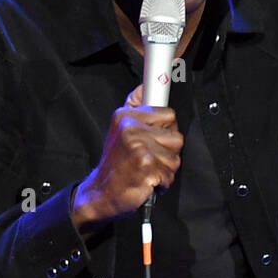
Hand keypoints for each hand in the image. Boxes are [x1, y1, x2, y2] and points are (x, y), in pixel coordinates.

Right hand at [71, 83, 183, 230]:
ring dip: (165, 169)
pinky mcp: (146, 168)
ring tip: (147, 170)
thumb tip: (146, 85)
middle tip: (149, 158)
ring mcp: (139, 148)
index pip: (168, 114)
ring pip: (175, 158)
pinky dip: (162, 182)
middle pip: (177, 137)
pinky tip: (147, 181)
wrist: (101, 193)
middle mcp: (131, 129)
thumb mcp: (119, 129)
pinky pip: (170, 174)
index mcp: (125, 116)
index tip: (159, 131)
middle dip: (168, 152)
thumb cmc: (114, 164)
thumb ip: (134, 106)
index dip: (167, 129)